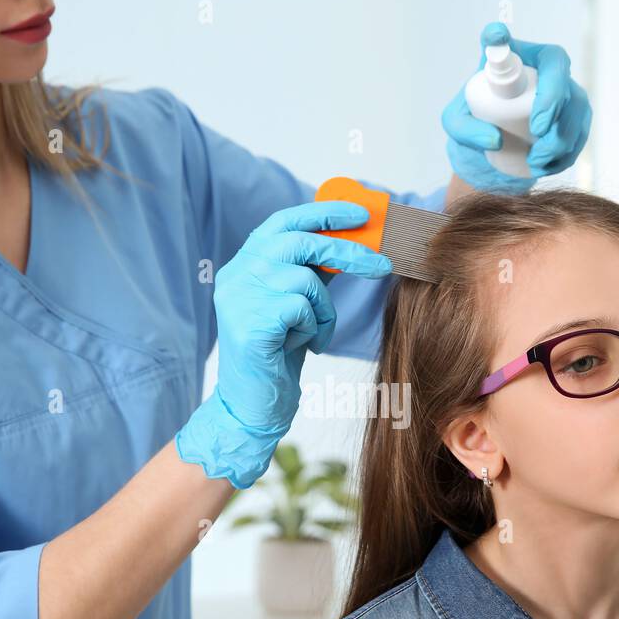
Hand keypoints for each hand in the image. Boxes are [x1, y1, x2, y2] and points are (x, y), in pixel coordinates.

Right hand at [175, 201, 391, 488]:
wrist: (250, 406)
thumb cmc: (277, 354)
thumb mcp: (295, 304)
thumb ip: (310, 271)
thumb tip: (352, 240)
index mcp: (244, 265)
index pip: (283, 222)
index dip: (323, 212)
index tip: (360, 213)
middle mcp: (236, 275)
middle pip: (300, 242)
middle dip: (348, 252)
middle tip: (382, 265)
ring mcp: (239, 298)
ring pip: (305, 280)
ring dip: (324, 310)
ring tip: (314, 333)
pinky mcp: (250, 323)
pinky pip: (301, 309)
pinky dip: (313, 329)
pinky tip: (300, 346)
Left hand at [442, 21, 591, 193]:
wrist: (497, 137)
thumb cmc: (477, 120)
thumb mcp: (457, 125)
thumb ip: (465, 130)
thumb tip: (495, 139)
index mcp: (508, 58)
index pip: (503, 39)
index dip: (499, 36)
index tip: (495, 37)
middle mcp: (540, 65)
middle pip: (557, 68)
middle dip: (552, 99)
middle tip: (537, 129)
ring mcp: (564, 87)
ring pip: (575, 103)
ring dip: (561, 134)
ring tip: (536, 160)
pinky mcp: (576, 112)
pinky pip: (582, 129)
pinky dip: (568, 151)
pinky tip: (549, 165)